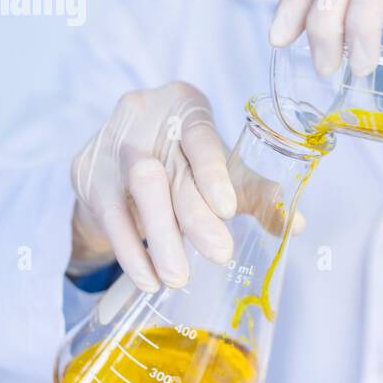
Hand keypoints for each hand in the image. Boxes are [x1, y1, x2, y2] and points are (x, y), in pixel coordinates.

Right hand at [69, 82, 238, 292]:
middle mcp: (140, 116)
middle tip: (220, 255)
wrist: (124, 157)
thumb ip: (255, 193)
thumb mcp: (222, 169)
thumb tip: (297, 224)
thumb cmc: (186, 159)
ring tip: (179, 278)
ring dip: (160, 240)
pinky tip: (149, 278)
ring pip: (134, 194)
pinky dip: (131, 252)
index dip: (212, 173)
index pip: (199, 137)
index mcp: (184, 104)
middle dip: (192, 217)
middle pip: (165, 171)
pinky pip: (110, 218)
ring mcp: (107, 144)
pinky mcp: (86, 174)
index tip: (229, 209)